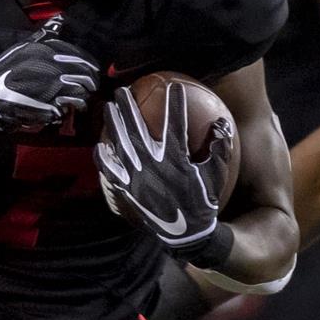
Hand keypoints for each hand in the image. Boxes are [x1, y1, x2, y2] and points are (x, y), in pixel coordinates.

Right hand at [0, 36, 97, 147]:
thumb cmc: (4, 71)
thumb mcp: (23, 47)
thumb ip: (44, 36)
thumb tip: (59, 19)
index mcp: (48, 51)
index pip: (81, 57)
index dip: (89, 66)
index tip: (91, 71)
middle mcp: (54, 67)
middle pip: (86, 75)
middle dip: (90, 83)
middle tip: (88, 88)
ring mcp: (54, 88)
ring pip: (81, 92)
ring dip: (82, 97)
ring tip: (77, 100)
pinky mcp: (51, 106)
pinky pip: (69, 107)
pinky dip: (69, 108)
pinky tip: (63, 108)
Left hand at [94, 84, 232, 265]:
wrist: (185, 233)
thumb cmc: (202, 202)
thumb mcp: (217, 176)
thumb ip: (219, 148)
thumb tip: (221, 123)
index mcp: (176, 160)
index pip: (175, 124)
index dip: (175, 103)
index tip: (175, 86)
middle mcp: (153, 165)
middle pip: (137, 128)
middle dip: (130, 106)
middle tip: (123, 90)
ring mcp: (137, 177)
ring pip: (121, 144)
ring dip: (113, 123)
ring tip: (108, 107)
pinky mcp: (128, 190)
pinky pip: (111, 172)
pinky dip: (104, 159)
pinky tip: (99, 146)